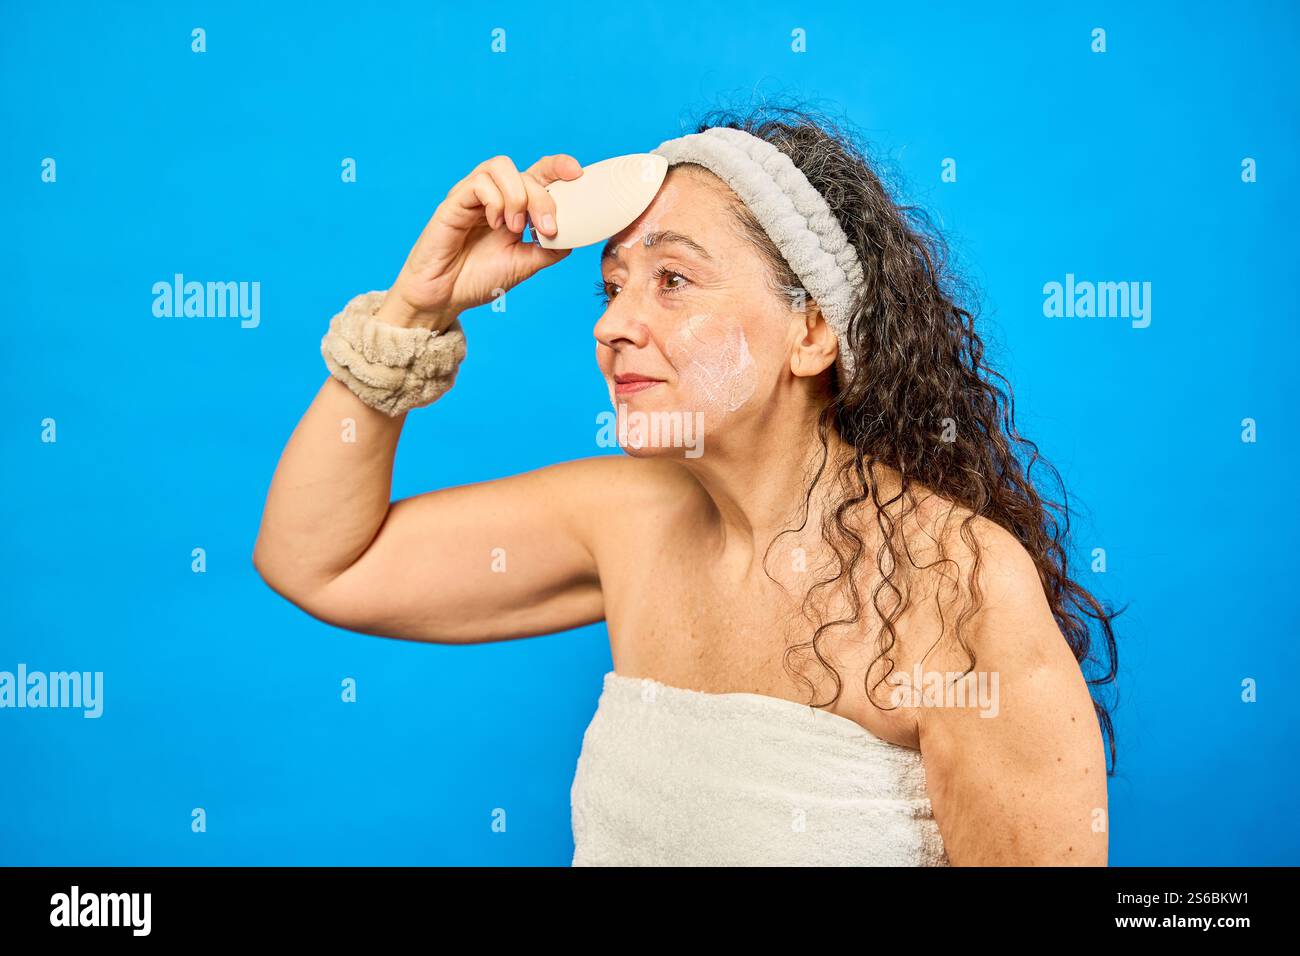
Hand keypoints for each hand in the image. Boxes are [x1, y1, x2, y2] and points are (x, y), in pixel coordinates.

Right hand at [375, 153, 582, 330]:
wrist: (445, 297)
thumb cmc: (479, 279)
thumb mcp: (525, 264)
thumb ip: (550, 248)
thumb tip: (576, 234)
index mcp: (514, 207)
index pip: (539, 174)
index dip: (558, 167)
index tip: (577, 174)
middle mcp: (495, 196)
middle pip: (527, 173)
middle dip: (543, 199)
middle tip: (547, 229)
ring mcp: (473, 196)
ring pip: (501, 167)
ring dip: (518, 195)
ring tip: (516, 227)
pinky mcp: (454, 202)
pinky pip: (479, 183)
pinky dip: (495, 201)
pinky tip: (495, 224)